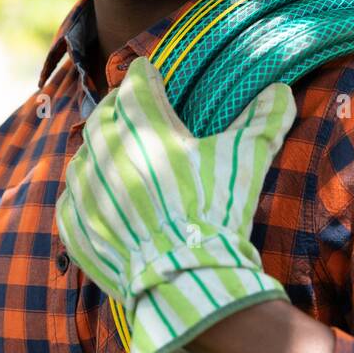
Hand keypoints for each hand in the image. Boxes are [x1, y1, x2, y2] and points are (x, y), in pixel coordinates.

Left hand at [56, 55, 296, 352]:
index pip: (135, 83)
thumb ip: (264, 118)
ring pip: (84, 154)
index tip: (148, 74)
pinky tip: (103, 197)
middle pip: (104, 114)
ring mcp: (86, 189)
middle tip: (131, 110)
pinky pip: (72, 198)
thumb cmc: (217, 210)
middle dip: (118, 108)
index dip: (144, 76)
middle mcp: (106, 150)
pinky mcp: (75, 225)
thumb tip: (281, 89)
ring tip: (118, 155)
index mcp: (143, 125)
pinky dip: (87, 193)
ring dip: (100, 150)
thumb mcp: (248, 158)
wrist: (185, 278)